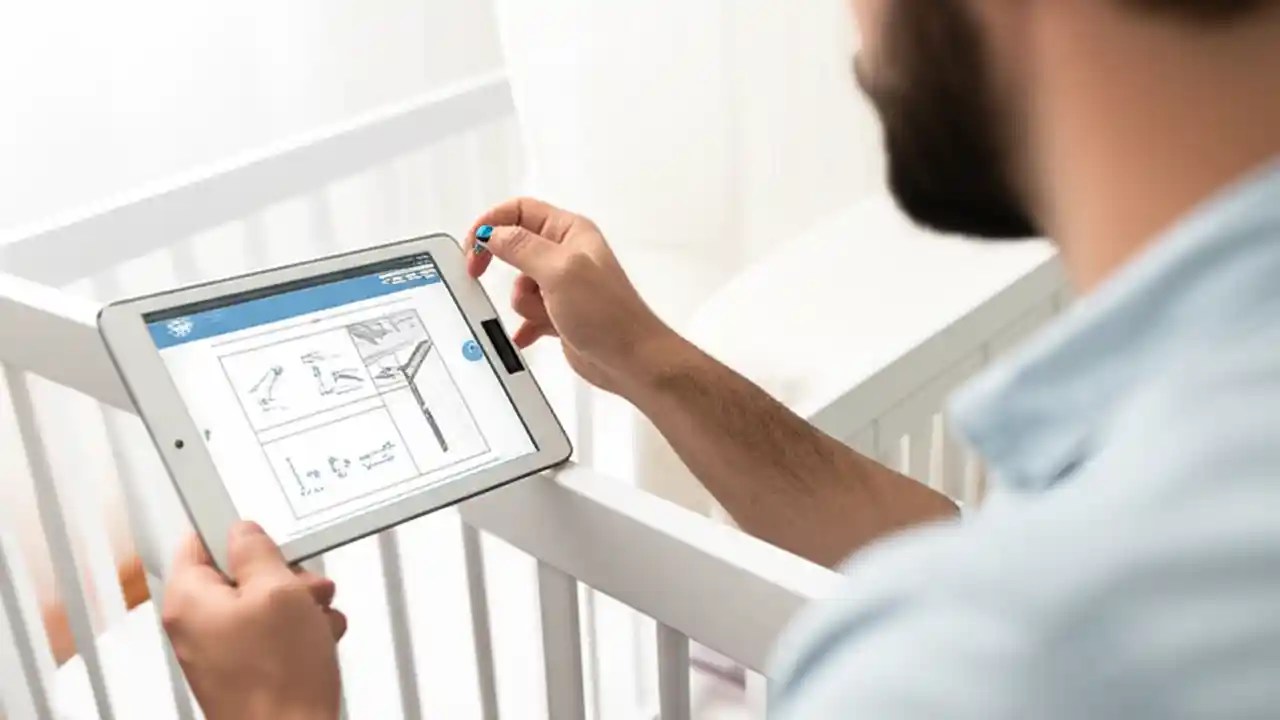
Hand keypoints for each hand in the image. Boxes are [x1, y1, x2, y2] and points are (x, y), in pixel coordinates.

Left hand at [162, 523, 345, 719]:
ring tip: (318, 622)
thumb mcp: (278, 591)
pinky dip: (300, 634)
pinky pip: (273, 635)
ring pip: (265, 604)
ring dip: (300, 605)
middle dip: (284, 576)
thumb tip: (244, 532)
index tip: (270, 537)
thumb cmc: (278, 678)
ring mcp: (222, 650)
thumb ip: (258, 552)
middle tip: (306, 589)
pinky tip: (318, 643)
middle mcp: (198, 625)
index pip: (199, 541)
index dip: (237, 533)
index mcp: (189, 600)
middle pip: (241, 574)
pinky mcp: (246, 670)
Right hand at [467, 197, 681, 396]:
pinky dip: (526, 326)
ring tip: (547, 314)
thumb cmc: (609, 315)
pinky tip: (529, 335)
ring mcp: (563, 286)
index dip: (491, 223)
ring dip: (525, 304)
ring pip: (519, 287)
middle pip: (514, 248)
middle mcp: (566, 254)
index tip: (472, 246)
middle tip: (482, 276)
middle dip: (502, 268)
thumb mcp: (559, 271)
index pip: (519, 211)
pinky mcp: (560, 314)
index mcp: (570, 232)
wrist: (631, 360)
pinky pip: (528, 315)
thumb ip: (521, 247)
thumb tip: (492, 232)